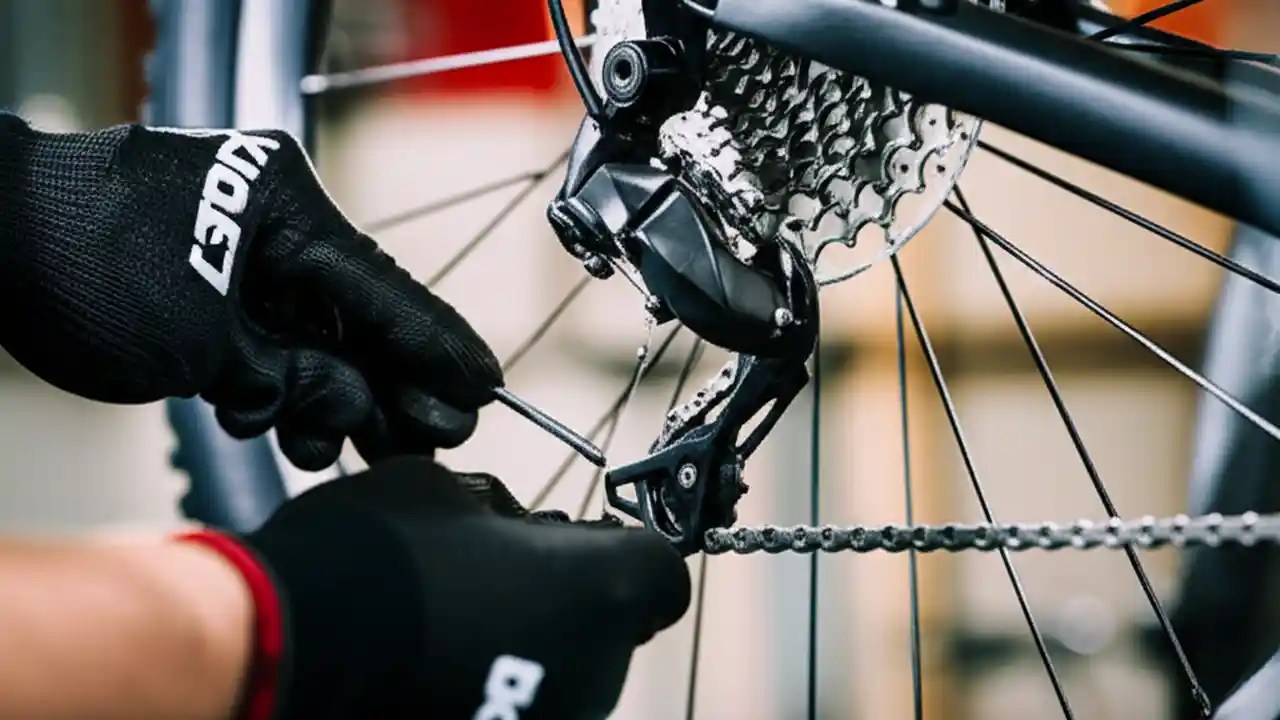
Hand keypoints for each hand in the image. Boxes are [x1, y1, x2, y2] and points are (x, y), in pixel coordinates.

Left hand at [0, 116, 499, 468]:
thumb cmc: (78, 263)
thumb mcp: (201, 342)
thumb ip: (292, 379)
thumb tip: (354, 408)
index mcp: (287, 209)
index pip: (385, 292)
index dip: (436, 348)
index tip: (484, 386)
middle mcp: (273, 225)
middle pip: (356, 319)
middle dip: (385, 387)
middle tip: (427, 441)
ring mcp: (240, 253)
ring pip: (313, 336)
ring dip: (324, 399)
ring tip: (329, 449)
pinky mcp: (208, 284)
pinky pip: (268, 340)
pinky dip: (275, 387)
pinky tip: (276, 424)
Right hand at [238, 457, 690, 718]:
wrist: (293, 645)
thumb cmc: (376, 555)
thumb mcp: (442, 493)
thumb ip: (497, 509)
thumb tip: (501, 521)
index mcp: (600, 590)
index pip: (661, 571)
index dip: (622, 551)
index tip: (575, 540)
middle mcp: (596, 667)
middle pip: (613, 627)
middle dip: (569, 598)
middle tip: (501, 576)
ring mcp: (554, 719)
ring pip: (568, 672)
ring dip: (533, 644)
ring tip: (454, 624)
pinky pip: (523, 705)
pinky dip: (496, 684)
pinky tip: (436, 665)